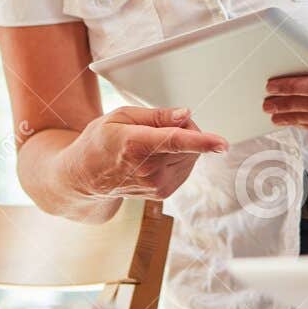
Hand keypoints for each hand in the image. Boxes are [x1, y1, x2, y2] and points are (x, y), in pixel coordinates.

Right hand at [65, 105, 227, 202]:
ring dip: (184, 145)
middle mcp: (148, 169)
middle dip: (186, 128)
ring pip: (192, 156)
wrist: (85, 177)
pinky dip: (180, 158)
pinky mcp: (163, 193)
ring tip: (153, 143)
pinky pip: (187, 167)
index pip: (174, 141)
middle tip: (161, 125)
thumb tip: (185, 114)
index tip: (222, 144)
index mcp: (135, 144)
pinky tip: (157, 157)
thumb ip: (157, 115)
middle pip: (190, 143)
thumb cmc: (101, 140)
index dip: (202, 141)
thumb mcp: (121, 116)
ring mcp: (156, 185)